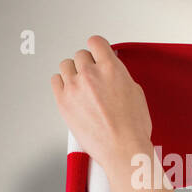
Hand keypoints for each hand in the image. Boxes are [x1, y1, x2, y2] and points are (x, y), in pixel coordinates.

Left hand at [50, 36, 152, 169]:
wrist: (122, 148)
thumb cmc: (133, 128)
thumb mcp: (136, 94)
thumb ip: (120, 77)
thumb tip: (112, 72)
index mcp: (111, 69)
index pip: (96, 42)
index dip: (98, 48)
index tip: (98, 53)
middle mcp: (90, 74)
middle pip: (80, 55)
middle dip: (87, 64)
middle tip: (93, 76)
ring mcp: (74, 87)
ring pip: (66, 65)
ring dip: (73, 72)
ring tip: (81, 85)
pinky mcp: (62, 100)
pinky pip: (55, 80)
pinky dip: (62, 83)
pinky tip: (71, 92)